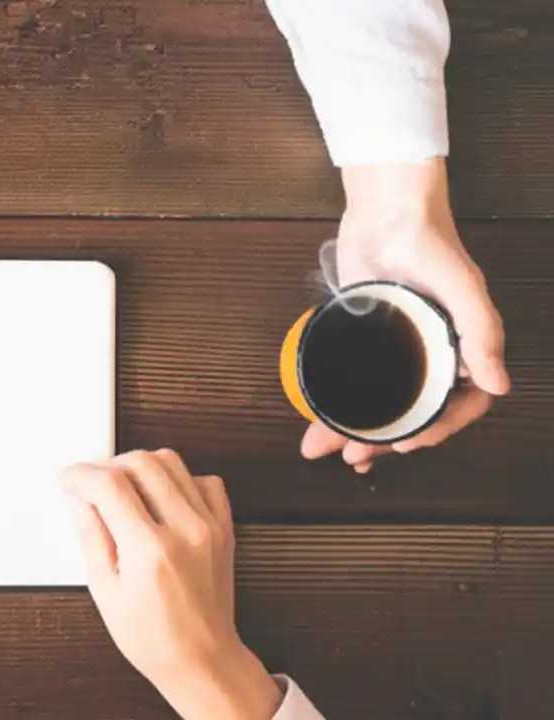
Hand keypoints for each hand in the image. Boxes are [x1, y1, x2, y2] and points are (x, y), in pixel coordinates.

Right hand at [61, 450, 281, 719]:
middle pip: (141, 462)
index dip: (81, 474)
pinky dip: (178, 480)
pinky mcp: (224, 529)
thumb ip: (92, 537)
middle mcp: (184, 531)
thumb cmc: (154, 638)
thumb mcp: (105, 591)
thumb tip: (80, 499)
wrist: (202, 660)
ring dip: (140, 466)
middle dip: (108, 465)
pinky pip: (204, 481)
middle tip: (93, 483)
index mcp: (149, 551)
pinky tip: (161, 499)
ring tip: (124, 487)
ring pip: (172, 462)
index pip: (109, 485)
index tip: (69, 479)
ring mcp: (209, 527)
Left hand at [302, 159, 508, 472]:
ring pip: (381, 400)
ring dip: (356, 429)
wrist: (385, 210)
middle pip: (413, 409)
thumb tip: (498, 385)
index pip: (460, 404)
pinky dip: (338, 402)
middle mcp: (431, 352)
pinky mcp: (364, 338)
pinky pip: (353, 379)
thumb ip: (481, 332)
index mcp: (463, 347)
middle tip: (355, 458)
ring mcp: (396, 347)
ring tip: (328, 451)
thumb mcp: (462, 286)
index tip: (408, 442)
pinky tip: (318, 422)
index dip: (438, 429)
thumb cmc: (431, 242)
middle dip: (386, 439)